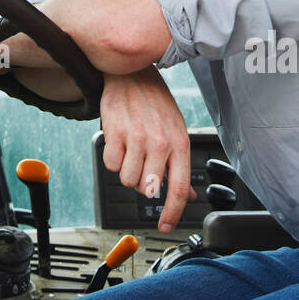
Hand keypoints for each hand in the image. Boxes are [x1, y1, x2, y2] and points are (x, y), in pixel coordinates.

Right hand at [100, 67, 196, 232]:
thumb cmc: (156, 103)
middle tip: (142, 163)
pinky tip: (119, 142)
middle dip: (142, 182)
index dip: (172, 212)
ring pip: (127, 179)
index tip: (166, 226)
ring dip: (127, 170)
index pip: (178, 187)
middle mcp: (160, 141)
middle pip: (147, 188)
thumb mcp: (176, 131)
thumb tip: (187, 196)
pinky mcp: (114, 131)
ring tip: (131, 149)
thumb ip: (180, 165)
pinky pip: (110, 164)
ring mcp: (136, 137)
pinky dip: (112, 158)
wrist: (132, 73)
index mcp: (179, 143)